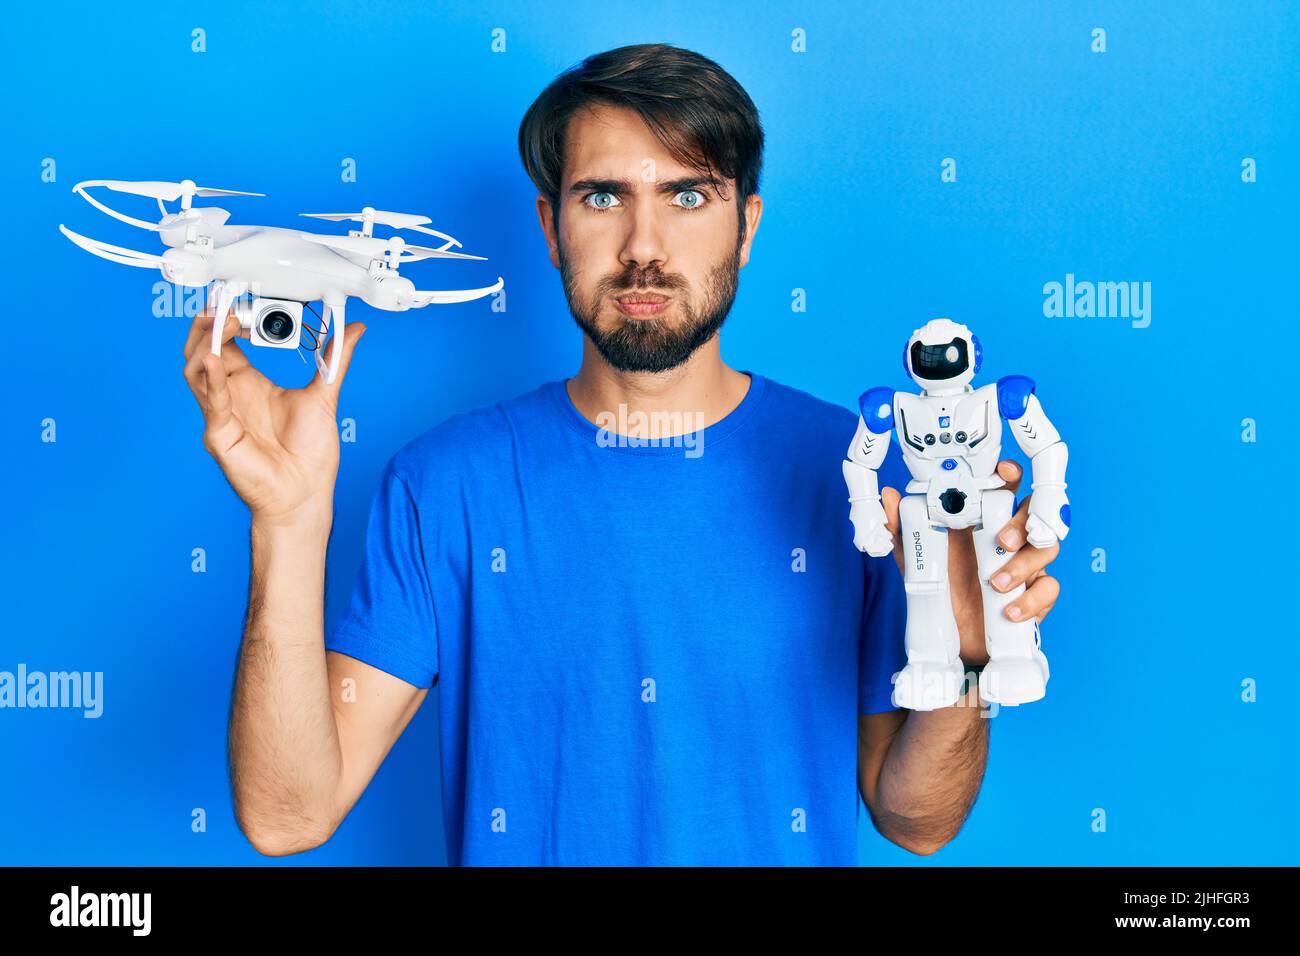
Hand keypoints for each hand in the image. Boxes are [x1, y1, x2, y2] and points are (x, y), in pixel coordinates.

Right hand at [181, 302, 366, 525]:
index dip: (230, 317)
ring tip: (223, 323)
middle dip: (211, 322)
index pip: (226, 341)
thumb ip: (335, 359)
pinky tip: (216, 361)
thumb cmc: (309, 454)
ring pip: (195, 370)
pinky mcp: (220, 435)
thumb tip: (355, 329)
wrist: (305, 495)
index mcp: (249, 382)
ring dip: (206, 344)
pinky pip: (211, 402)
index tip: (243, 296)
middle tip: (228, 302)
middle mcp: (230, 394)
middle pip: (202, 348)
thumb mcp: (324, 395)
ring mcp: (221, 413)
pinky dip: (211, 381)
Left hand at [880, 460, 1061, 664]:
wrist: (952, 639)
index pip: (1006, 488)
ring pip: (1046, 549)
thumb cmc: (939, 589)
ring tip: (995, 583)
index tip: (1003, 472)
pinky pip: (1049, 590)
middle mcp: (1009, 538)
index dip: (1011, 475)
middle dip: (1023, 521)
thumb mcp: (914, 560)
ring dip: (1023, 565)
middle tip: (1000, 540)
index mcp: (984, 521)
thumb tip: (889, 496)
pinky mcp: (1036, 595)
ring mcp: (1026, 565)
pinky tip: (1008, 611)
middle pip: (1036, 513)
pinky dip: (1031, 600)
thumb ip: (903, 529)